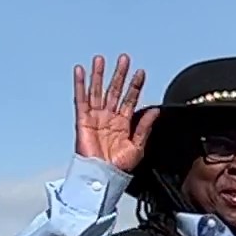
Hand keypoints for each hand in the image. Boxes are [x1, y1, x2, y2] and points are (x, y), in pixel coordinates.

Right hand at [73, 54, 157, 171]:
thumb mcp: (138, 146)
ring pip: (97, 90)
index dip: (135, 86)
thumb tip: (155, 110)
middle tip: (124, 59)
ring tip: (101, 59)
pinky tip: (81, 71)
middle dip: (119, 74)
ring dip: (99, 75)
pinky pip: (81, 99)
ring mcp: (95, 117)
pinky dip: (80, 84)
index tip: (141, 73)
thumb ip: (145, 127)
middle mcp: (109, 117)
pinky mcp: (83, 119)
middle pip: (114, 90)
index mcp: (123, 123)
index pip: (130, 99)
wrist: (102, 176)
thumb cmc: (118, 167)